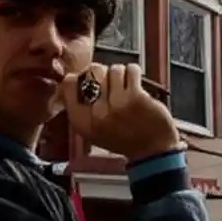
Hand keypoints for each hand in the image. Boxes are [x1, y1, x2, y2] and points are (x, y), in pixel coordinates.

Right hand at [61, 63, 183, 162]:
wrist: (152, 151)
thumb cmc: (122, 139)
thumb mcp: (92, 129)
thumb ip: (79, 107)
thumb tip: (72, 77)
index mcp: (81, 121)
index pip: (69, 83)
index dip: (81, 75)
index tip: (91, 80)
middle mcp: (96, 112)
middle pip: (93, 71)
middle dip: (104, 73)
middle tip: (112, 83)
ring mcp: (117, 104)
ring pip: (114, 69)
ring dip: (122, 75)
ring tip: (126, 87)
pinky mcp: (136, 97)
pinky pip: (131, 70)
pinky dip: (134, 73)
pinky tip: (136, 83)